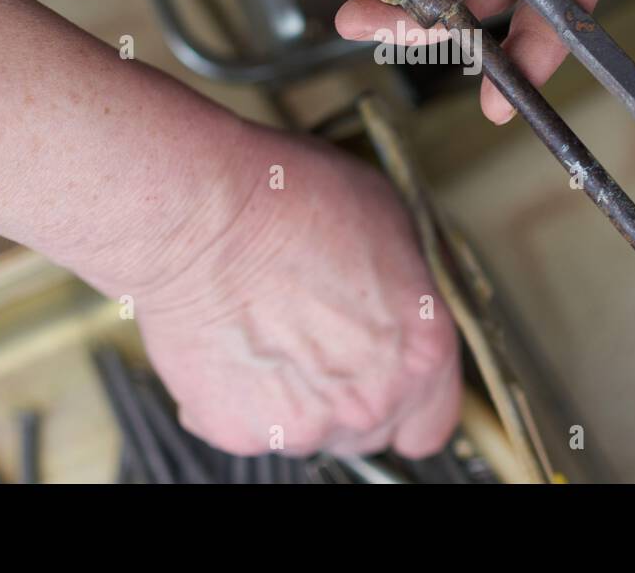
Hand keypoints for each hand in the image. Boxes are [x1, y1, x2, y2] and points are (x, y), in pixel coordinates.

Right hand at [129, 124, 460, 456]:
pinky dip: (237, 395)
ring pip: (307, 430)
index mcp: (419, 353)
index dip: (410, 399)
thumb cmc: (288, 203)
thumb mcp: (391, 222)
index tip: (388, 382)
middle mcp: (370, 401)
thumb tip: (397, 301)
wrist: (202, 214)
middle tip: (317, 338)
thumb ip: (405, 291)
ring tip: (269, 330)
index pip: (432, 423)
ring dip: (294, 394)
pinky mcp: (237, 430)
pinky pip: (246, 424)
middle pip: (369, 428)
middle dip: (348, 392)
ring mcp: (303, 424)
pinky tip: (234, 341)